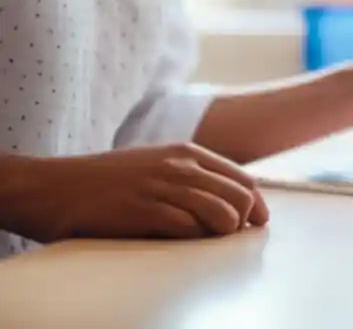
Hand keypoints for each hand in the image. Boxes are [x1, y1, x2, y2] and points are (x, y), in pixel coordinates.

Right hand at [4, 144, 268, 242]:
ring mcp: (162, 187)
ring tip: (206, 240)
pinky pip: (189, 228)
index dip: (256, 205)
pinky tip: (181, 241)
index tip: (257, 224)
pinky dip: (194, 239)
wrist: (55, 187)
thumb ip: (192, 174)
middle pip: (240, 198)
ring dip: (222, 233)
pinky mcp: (143, 210)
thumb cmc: (108, 181)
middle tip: (228, 237)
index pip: (243, 180)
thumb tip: (232, 197)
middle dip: (243, 222)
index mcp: (188, 153)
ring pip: (222, 214)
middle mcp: (180, 166)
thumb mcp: (157, 163)